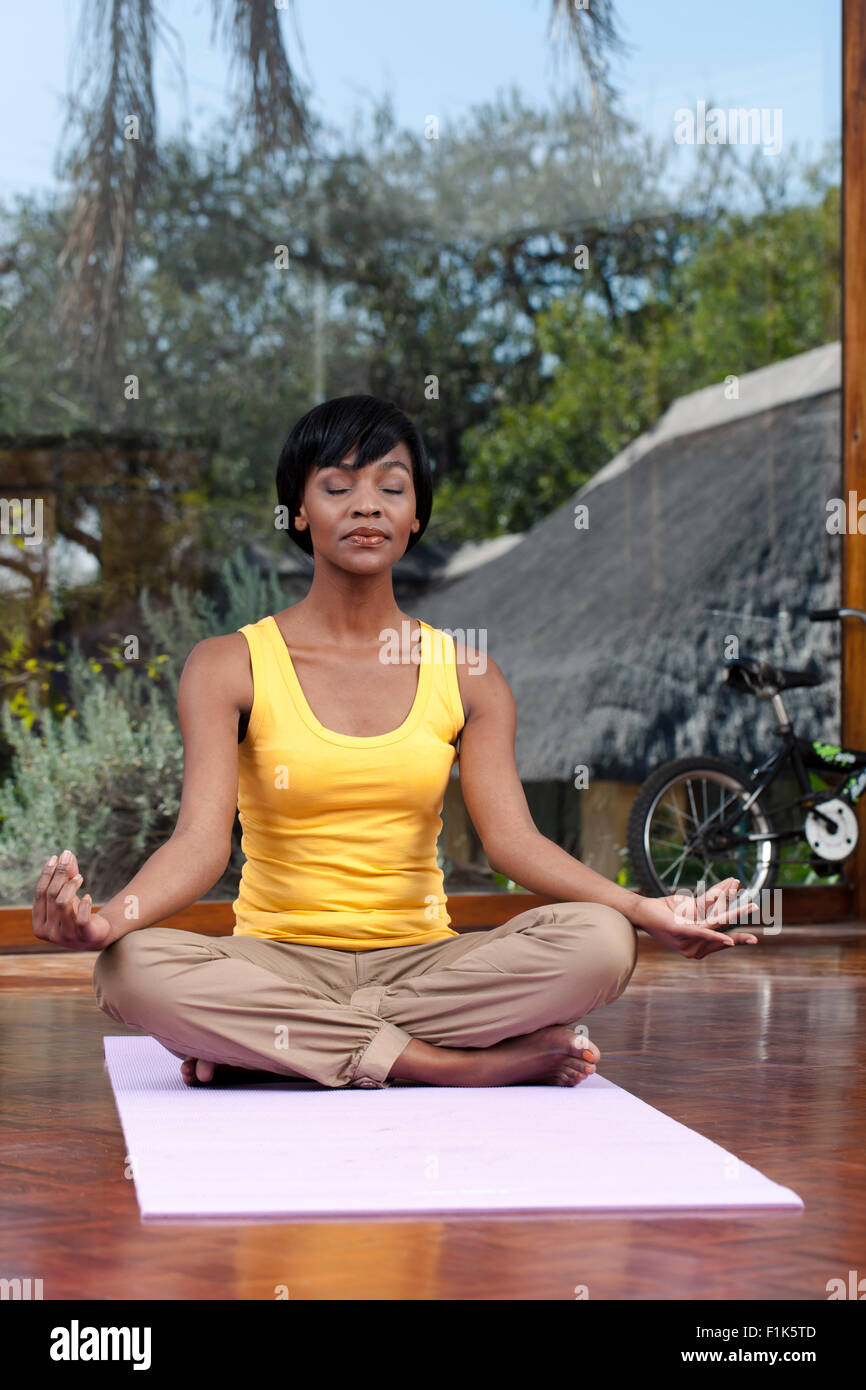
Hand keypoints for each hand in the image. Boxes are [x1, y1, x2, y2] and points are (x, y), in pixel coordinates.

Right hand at [33, 851, 116, 950]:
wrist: (96, 936)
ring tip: (80, 877)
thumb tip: (66, 854)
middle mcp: (49, 933)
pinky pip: (81, 918)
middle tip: (69, 859)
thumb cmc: (77, 914)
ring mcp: (66, 937)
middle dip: (60, 874)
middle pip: (51, 896)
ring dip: (71, 886)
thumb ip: (66, 877)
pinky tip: (88, 896)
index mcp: (39, 925)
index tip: (56, 858)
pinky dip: (84, 904)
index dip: (47, 874)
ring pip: (63, 903)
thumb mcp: (68, 896)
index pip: (39, 894)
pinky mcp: (84, 937)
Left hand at [634, 877, 759, 958]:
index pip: (721, 931)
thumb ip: (714, 898)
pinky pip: (699, 932)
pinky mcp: (679, 933)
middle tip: (757, 909)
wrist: (642, 910)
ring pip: (714, 921)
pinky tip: (727, 940)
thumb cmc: (667, 909)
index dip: (737, 931)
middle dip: (739, 916)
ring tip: (748, 903)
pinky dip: (713, 936)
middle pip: (721, 924)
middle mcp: (695, 946)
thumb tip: (734, 882)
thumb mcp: (694, 904)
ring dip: (731, 908)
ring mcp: (687, 941)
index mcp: (699, 943)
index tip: (754, 936)